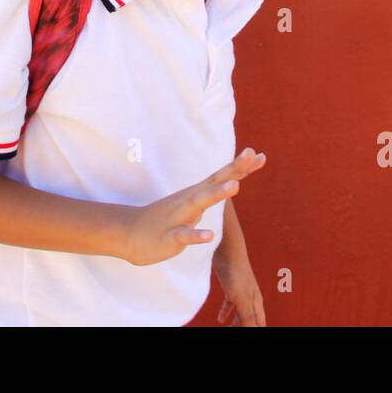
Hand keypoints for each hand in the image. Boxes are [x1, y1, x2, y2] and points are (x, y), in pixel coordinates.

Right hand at [119, 148, 267, 266]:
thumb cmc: (167, 217)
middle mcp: (189, 200)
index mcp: (197, 193)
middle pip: (214, 182)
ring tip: (235, 187)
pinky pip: (184, 235)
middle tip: (251, 155)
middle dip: (233, 170)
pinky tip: (209, 235)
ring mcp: (179, 217)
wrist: (130, 233)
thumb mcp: (193, 203)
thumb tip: (235, 181)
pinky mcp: (169, 236)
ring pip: (199, 203)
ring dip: (217, 194)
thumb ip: (213, 193)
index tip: (261, 156)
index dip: (242, 167)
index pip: (223, 176)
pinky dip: (196, 235)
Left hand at [212, 246, 266, 325]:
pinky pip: (229, 303)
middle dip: (245, 327)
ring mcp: (240, 290)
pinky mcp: (229, 285)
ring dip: (236, 322)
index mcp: (256, 302)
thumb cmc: (237, 273)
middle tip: (235, 332)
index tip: (253, 334)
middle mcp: (250, 297)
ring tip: (228, 329)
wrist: (226, 250)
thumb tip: (253, 331)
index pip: (260, 322)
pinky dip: (226, 312)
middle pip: (250, 318)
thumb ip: (247, 317)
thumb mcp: (241, 299)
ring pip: (240, 312)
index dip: (257, 329)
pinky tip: (220, 319)